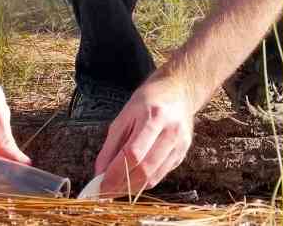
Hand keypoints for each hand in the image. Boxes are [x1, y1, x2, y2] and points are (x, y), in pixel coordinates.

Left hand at [93, 75, 194, 196]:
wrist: (178, 92)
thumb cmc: (148, 100)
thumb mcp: (124, 115)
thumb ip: (111, 145)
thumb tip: (100, 172)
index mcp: (154, 117)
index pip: (133, 153)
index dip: (115, 173)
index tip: (99, 185)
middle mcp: (171, 132)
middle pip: (145, 169)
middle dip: (122, 185)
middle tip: (105, 192)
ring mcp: (180, 144)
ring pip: (154, 177)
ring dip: (132, 188)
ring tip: (115, 189)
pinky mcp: (183, 154)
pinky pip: (161, 175)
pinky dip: (144, 182)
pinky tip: (131, 181)